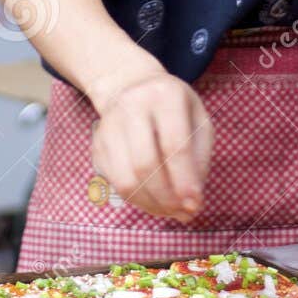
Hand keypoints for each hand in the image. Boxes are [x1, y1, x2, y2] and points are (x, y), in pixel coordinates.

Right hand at [89, 73, 214, 221]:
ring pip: (126, 179)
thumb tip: (193, 201)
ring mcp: (109, 126)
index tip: (196, 204)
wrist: (130, 85)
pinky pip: (116, 184)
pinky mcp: (97, 145)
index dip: (184, 179)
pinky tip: (155, 203)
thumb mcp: (198, 120)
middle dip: (167, 197)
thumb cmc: (173, 107)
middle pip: (145, 164)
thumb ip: (199, 158)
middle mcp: (131, 106)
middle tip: (185, 213)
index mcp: (164, 95)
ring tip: (172, 211)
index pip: (173, 144)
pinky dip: (138, 201)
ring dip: (151, 204)